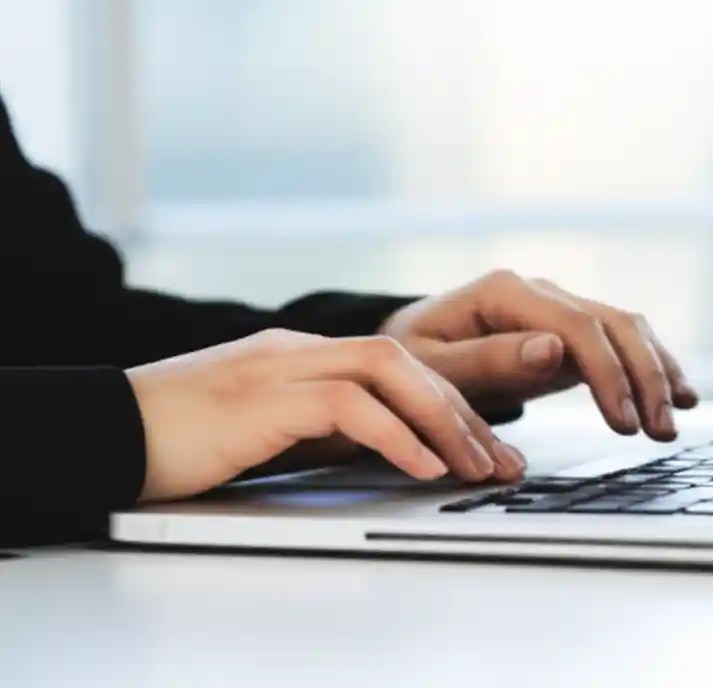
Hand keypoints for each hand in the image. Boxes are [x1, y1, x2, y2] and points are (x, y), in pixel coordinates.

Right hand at [126, 329, 525, 502]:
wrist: (104, 431)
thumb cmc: (180, 438)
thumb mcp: (266, 429)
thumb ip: (320, 428)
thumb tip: (382, 451)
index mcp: (303, 355)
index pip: (397, 367)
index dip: (448, 405)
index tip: (485, 447)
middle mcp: (300, 350)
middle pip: (407, 362)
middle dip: (463, 412)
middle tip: (500, 461)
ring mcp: (282, 366)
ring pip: (390, 370)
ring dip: (442, 420)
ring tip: (474, 467)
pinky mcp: (264, 396)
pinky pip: (349, 407)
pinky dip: (396, 437)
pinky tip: (423, 469)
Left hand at [381, 271, 698, 441]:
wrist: (402, 352)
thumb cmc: (409, 363)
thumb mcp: (432, 368)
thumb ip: (489, 360)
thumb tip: (554, 349)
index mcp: (504, 292)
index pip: (576, 326)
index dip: (608, 374)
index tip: (624, 424)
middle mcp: (539, 291)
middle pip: (612, 324)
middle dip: (644, 378)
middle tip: (659, 433)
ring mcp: (557, 308)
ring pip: (626, 329)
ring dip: (656, 373)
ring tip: (672, 423)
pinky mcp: (569, 332)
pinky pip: (621, 343)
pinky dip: (652, 367)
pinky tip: (682, 396)